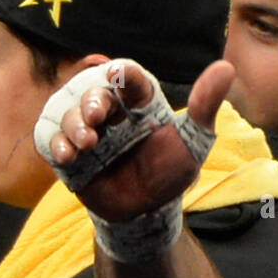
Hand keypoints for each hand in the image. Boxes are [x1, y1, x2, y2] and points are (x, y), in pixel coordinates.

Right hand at [42, 58, 234, 221]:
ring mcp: (86, 130)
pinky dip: (56, 143)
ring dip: (72, 122)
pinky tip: (68, 153)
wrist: (148, 212)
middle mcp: (109, 111)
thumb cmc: (169, 171)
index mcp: (137, 101)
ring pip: (67, 111)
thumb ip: (204, 106)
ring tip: (87, 141)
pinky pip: (50, 139)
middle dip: (90, 99)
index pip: (126, 76)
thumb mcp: (192, 141)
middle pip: (91, 90)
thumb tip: (227, 66)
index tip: (119, 75)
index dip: (120, 72)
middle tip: (97, 115)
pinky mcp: (69, 152)